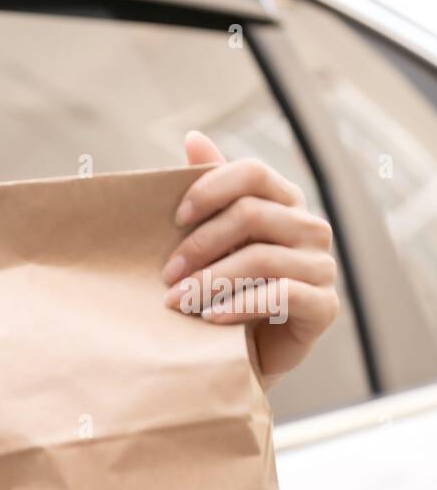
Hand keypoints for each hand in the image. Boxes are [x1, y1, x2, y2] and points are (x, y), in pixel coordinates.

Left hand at [162, 130, 339, 386]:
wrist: (240, 353)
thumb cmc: (222, 290)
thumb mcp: (209, 242)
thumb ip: (208, 192)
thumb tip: (193, 136)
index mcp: (282, 203)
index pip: (253, 172)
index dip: (210, 188)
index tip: (174, 218)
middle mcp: (309, 228)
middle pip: (252, 214)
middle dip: (200, 244)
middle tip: (166, 274)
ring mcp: (321, 267)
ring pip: (263, 257)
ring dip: (211, 280)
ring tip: (176, 302)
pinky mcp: (324, 307)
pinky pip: (283, 295)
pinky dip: (240, 305)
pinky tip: (210, 317)